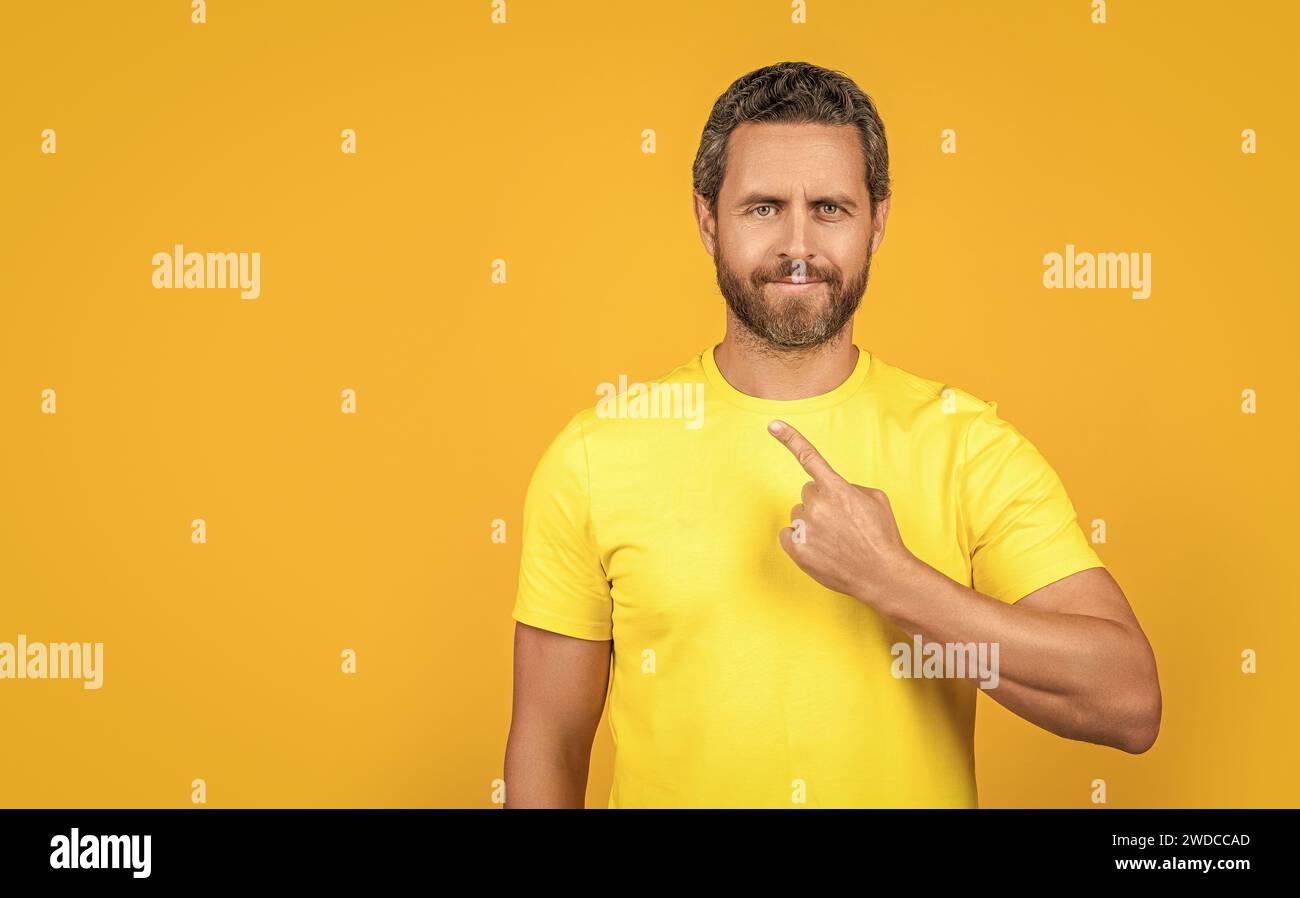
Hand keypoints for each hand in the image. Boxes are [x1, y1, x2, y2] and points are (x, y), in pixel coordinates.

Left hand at [768, 419, 917, 606]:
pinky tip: (820, 549)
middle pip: (807, 492)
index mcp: (836, 488)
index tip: (772, 424)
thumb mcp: (875, 499)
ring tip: (835, 540)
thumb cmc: (882, 536)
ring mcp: (805, 528)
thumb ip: (848, 487)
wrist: (882, 574)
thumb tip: (832, 491)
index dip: (789, 438)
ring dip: (812, 522)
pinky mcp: (797, 549)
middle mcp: (817, 505)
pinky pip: (787, 534)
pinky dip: (800, 540)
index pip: (809, 457)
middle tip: (841, 522)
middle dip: (821, 502)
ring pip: (799, 514)